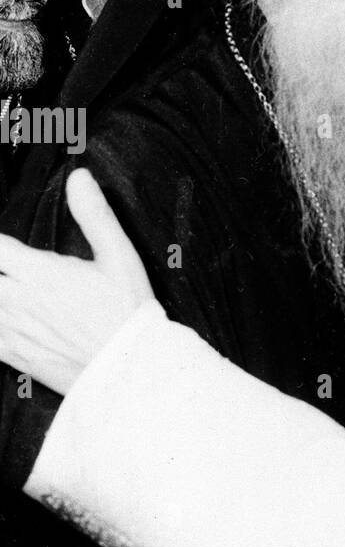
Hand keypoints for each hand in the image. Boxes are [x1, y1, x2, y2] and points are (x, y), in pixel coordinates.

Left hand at [0, 168, 154, 394]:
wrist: (130, 369)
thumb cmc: (127, 312)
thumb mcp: (119, 257)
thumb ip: (94, 215)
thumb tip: (79, 177)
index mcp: (38, 271)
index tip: (5, 247)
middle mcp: (17, 299)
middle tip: (7, 269)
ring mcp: (12, 329)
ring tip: (5, 290)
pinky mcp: (13, 355)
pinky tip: (3, 316)